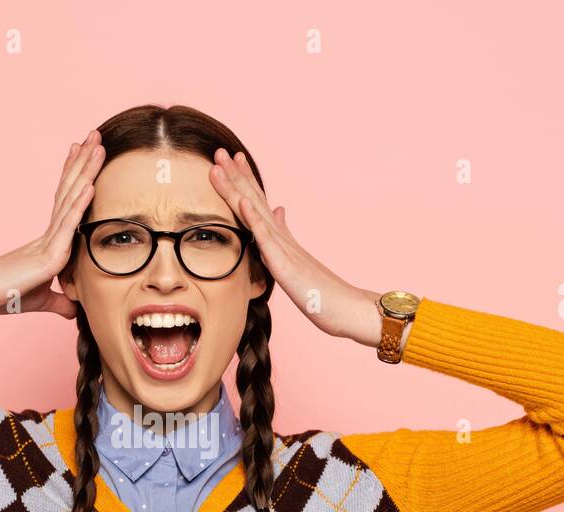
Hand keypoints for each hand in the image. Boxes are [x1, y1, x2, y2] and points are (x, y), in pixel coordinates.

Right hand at [0, 130, 103, 319]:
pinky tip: (90, 185)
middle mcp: (48, 235)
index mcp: (47, 242)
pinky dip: (79, 206)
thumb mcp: (40, 300)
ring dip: (86, 172)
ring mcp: (47, 243)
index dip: (77, 178)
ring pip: (70, 200)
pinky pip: (65, 227)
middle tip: (97, 136)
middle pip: (70, 191)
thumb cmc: (1, 296)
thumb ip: (59, 302)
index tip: (87, 155)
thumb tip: (74, 310)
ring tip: (98, 145)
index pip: (67, 203)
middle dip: (84, 164)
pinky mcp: (46, 257)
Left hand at [209, 148, 379, 344]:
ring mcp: (283, 249)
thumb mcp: (296, 259)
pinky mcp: (286, 265)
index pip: (259, 203)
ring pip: (256, 213)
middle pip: (254, 200)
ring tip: (221, 166)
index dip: (243, 180)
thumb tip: (278, 210)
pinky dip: (254, 219)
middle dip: (235, 175)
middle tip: (218, 150)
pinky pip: (268, 240)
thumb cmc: (322, 291)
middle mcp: (281, 238)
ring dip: (237, 188)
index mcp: (281, 238)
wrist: (346, 308)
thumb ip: (284, 234)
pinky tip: (242, 202)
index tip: (229, 159)